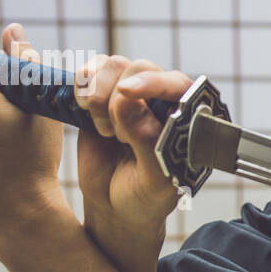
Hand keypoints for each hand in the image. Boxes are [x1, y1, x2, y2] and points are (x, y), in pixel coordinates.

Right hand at [73, 55, 190, 236]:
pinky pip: (90, 70)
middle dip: (120, 102)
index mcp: (188, 115)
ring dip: (100, 98)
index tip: (126, 92)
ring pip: (113, 64)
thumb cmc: (146, 194)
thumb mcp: (155, 178)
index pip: (177, 83)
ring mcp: (132, 94)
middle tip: (119, 138)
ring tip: (107, 132)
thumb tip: (126, 99)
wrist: (116, 206)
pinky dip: (82, 86)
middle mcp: (163, 98)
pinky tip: (87, 112)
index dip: (152, 82)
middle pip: (139, 68)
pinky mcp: (102, 94)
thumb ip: (146, 140)